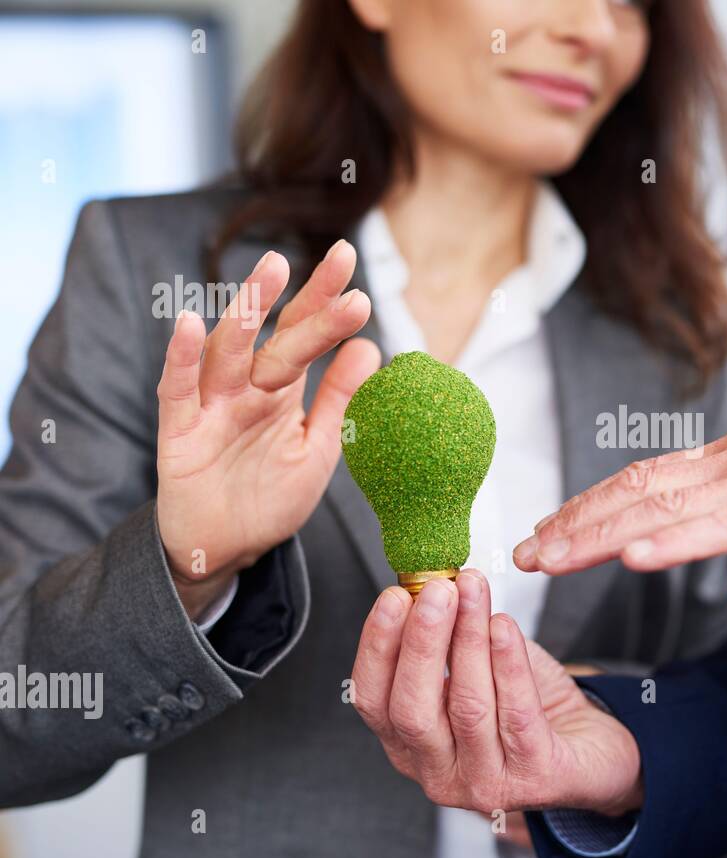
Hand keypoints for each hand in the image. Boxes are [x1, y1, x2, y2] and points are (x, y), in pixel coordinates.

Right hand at [155, 241, 379, 616]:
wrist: (227, 551)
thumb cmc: (270, 496)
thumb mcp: (318, 446)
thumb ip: (340, 398)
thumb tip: (371, 346)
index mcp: (280, 388)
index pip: (303, 334)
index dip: (326, 300)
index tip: (353, 265)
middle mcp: (246, 388)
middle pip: (276, 335)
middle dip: (307, 298)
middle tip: (340, 259)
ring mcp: (211, 407)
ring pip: (228, 352)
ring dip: (248, 312)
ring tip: (272, 271)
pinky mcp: (178, 434)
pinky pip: (176, 391)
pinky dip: (182, 359)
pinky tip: (189, 324)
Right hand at [351, 570, 644, 817]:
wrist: (591, 750)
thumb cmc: (527, 708)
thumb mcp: (476, 671)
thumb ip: (449, 640)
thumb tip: (435, 584)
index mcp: (411, 747)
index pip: (374, 700)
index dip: (378, 647)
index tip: (394, 596)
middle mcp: (439, 774)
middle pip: (413, 710)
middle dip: (422, 642)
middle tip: (437, 590)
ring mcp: (485, 784)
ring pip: (468, 707)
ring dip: (468, 640)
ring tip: (474, 592)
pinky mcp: (534, 778)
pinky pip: (517, 714)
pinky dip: (509, 664)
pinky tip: (505, 627)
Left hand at [514, 419, 726, 606]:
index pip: (645, 483)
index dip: (591, 508)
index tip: (548, 535)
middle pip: (637, 490)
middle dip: (575, 522)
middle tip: (523, 551)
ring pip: (664, 505)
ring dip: (600, 533)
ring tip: (551, 558)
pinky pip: (721, 525)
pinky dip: (671, 541)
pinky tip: (630, 557)